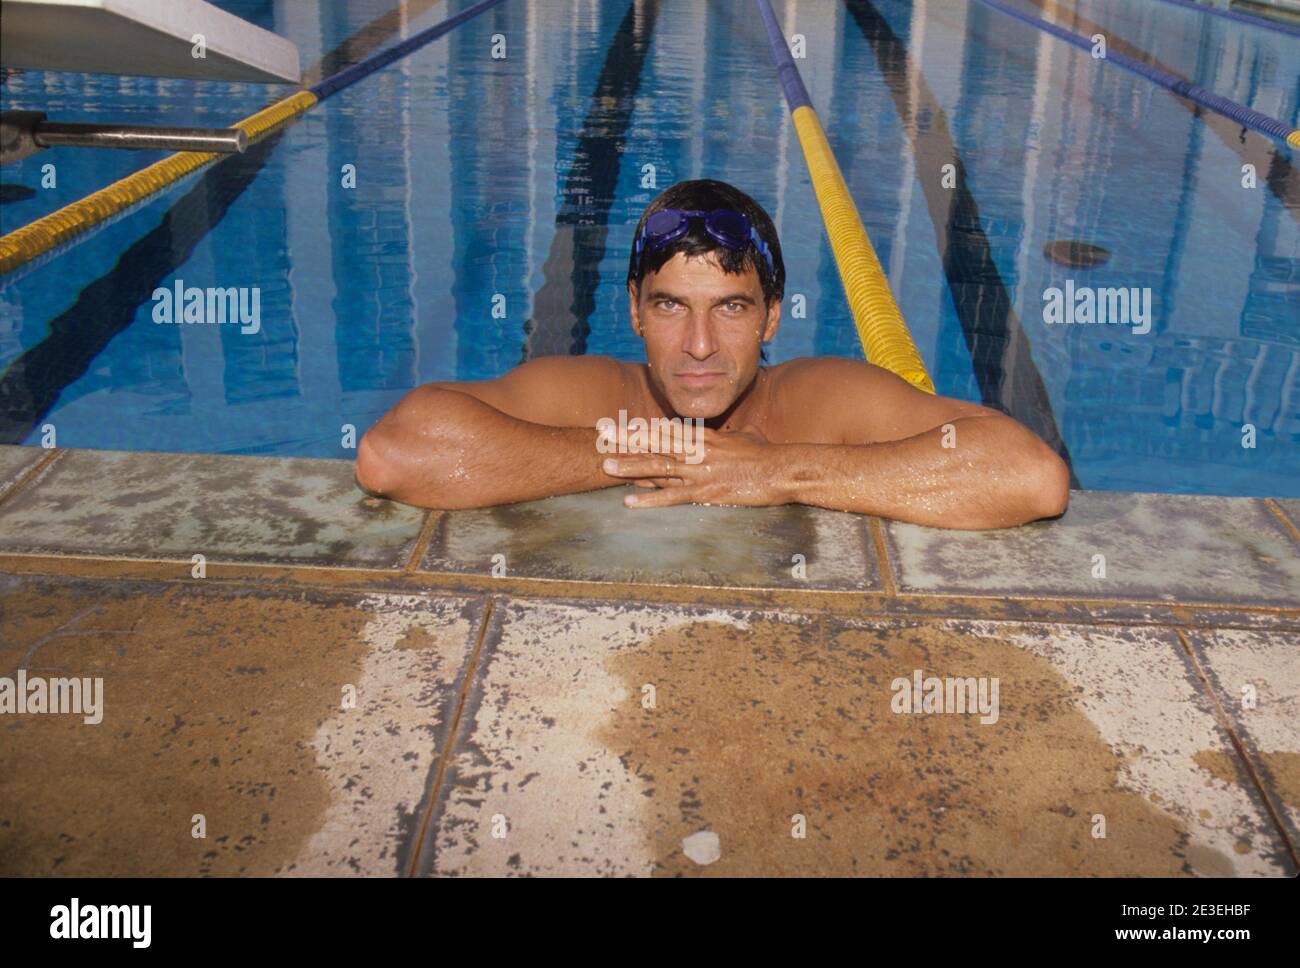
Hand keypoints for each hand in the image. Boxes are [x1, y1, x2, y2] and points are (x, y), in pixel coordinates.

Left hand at [601, 426, 787, 508]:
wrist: (781, 470)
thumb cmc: (766, 454)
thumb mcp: (745, 437)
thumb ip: (729, 435)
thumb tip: (729, 432)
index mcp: (704, 437)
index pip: (666, 430)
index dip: (641, 428)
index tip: (619, 425)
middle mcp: (697, 450)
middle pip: (655, 442)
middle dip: (626, 438)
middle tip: (601, 433)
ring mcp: (700, 471)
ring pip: (658, 467)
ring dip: (630, 466)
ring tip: (606, 465)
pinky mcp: (706, 492)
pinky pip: (672, 497)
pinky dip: (649, 499)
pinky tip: (629, 501)